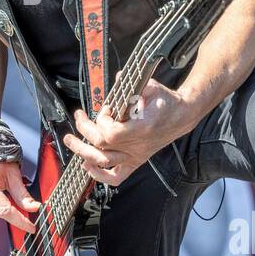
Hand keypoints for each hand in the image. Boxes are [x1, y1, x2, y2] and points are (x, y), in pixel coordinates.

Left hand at [62, 78, 191, 186]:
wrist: (182, 116)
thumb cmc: (166, 102)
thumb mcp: (151, 87)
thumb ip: (133, 84)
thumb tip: (117, 77)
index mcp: (142, 128)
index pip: (111, 133)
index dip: (102, 121)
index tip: (106, 108)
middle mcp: (137, 146)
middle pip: (102, 146)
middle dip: (84, 131)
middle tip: (79, 118)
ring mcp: (136, 155)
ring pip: (104, 162)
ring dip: (83, 151)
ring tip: (72, 141)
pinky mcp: (136, 160)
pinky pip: (116, 177)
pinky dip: (100, 175)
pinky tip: (88, 165)